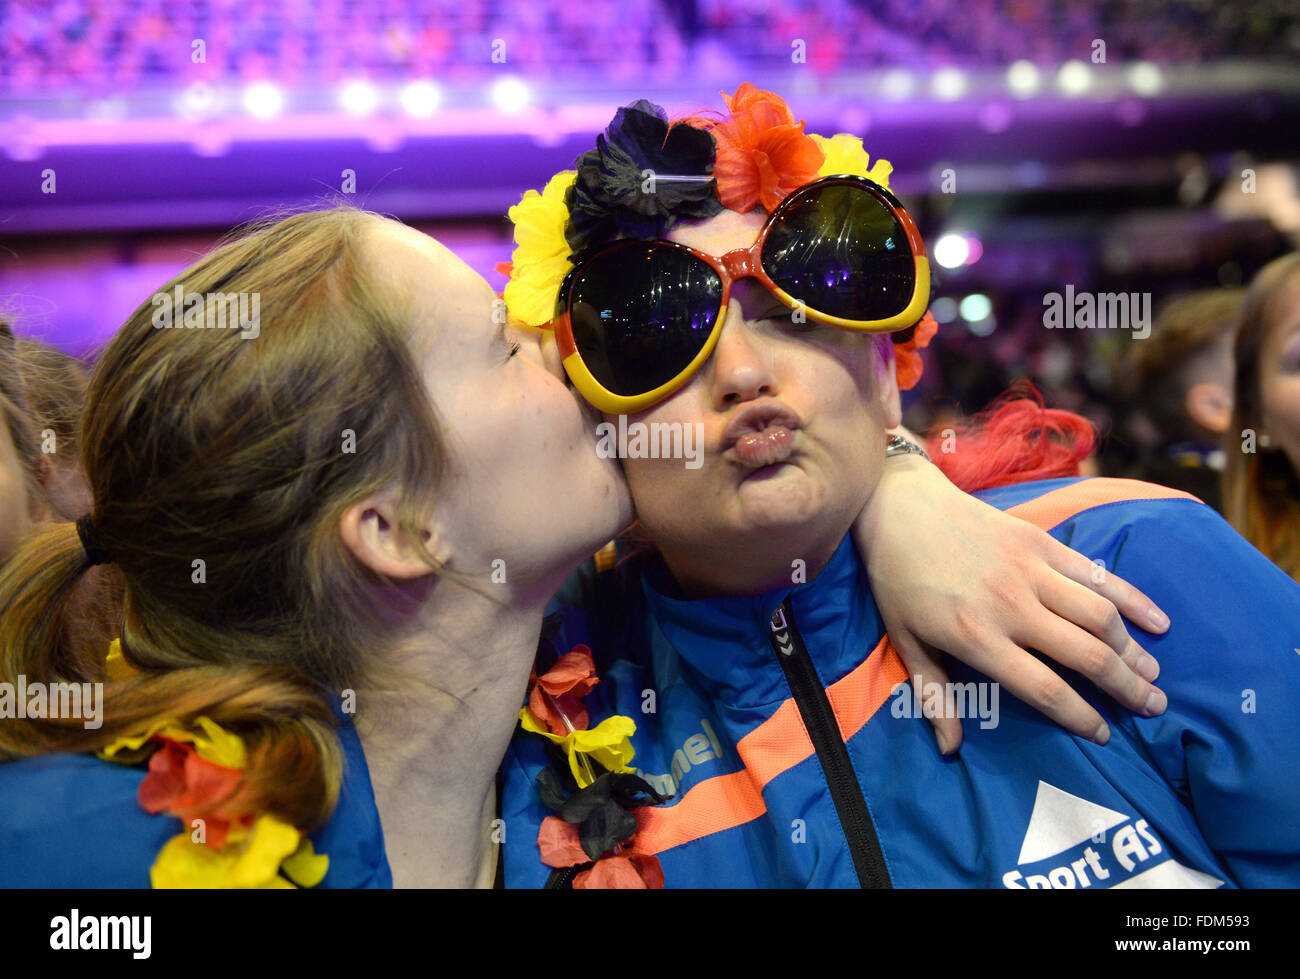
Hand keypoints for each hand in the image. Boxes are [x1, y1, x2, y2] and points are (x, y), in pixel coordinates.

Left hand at [856, 454, 1169, 754]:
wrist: (901, 507)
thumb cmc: (899, 581)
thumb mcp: (906, 642)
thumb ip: (933, 696)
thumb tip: (949, 750)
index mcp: (977, 637)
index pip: (1044, 688)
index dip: (1079, 716)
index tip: (1103, 734)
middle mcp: (1012, 607)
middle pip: (1086, 656)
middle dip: (1125, 688)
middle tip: (1152, 708)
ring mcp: (1031, 571)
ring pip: (1100, 616)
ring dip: (1133, 649)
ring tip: (1154, 675)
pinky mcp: (1042, 543)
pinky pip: (1097, 575)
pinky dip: (1132, 598)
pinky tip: (1157, 622)